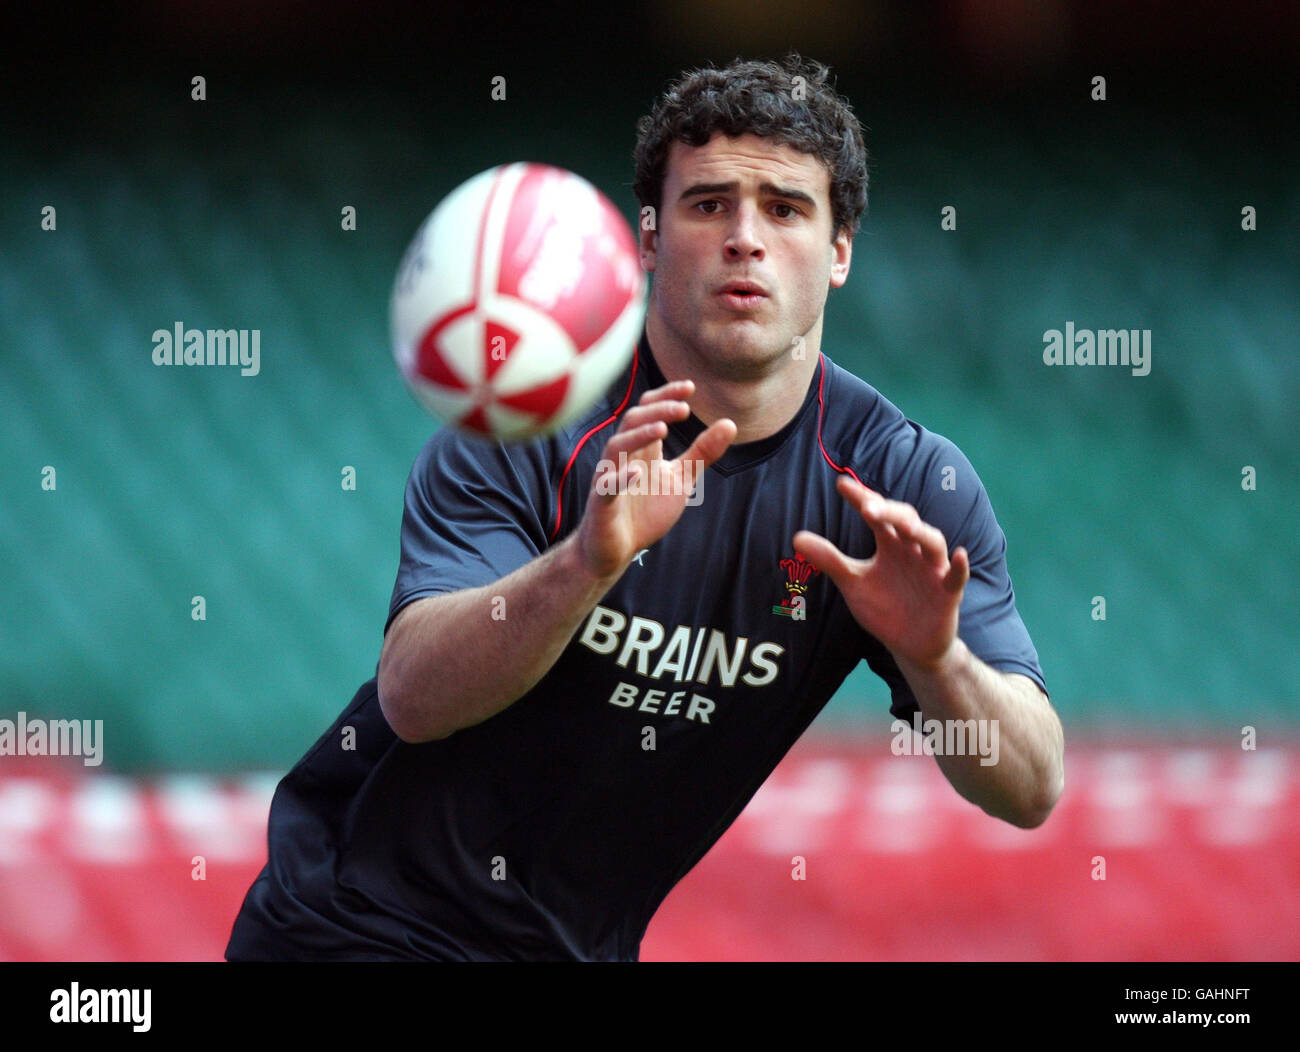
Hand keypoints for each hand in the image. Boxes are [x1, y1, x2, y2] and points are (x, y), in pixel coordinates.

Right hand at [577, 379, 735, 577]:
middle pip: (632, 421)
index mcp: (643, 449)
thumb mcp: (680, 479)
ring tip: (662, 429)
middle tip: (684, 408)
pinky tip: (636, 471)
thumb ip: (702, 453)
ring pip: (616, 447)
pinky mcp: (601, 503)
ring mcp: (609, 478)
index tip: (690, 387)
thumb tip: (730, 423)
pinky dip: (620, 477)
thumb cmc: (644, 512)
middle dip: (657, 411)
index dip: (666, 396)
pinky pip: (606, 486)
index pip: (649, 411)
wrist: (615, 550)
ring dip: (638, 436)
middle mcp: (624, 457)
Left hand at [792, 475, 969, 670]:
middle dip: (888, 511)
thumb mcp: (853, 583)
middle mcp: (912, 550)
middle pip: (905, 520)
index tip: (842, 484)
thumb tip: (796, 537)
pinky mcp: (949, 592)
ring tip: (906, 526)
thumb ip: (829, 560)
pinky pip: (957, 576)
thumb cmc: (884, 607)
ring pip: (932, 542)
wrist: (910, 645)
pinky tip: (959, 554)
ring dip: (921, 531)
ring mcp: (933, 569)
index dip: (861, 498)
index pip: (876, 514)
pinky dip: (960, 566)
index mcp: (889, 544)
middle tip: (867, 506)